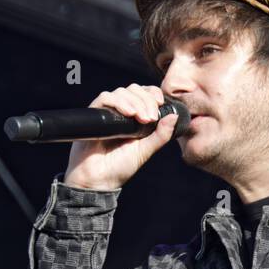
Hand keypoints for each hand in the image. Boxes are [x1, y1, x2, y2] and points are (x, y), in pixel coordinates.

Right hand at [63, 84, 180, 190]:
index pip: (145, 93)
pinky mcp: (94, 114)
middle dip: (146, 100)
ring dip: (134, 101)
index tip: (160, 103)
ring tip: (140, 118)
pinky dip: (118, 102)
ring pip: (121, 91)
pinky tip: (128, 114)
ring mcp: (107, 112)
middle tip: (150, 118)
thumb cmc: (120, 167)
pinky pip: (105, 98)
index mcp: (135, 117)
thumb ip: (161, 135)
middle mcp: (121, 112)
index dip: (153, 93)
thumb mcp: (146, 150)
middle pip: (134, 89)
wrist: (98, 179)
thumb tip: (174, 116)